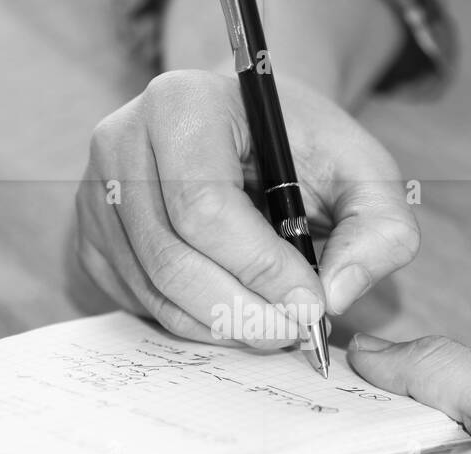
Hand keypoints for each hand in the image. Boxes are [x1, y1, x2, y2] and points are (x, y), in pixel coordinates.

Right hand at [74, 70, 418, 347]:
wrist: (246, 131)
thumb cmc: (302, 148)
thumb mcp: (362, 170)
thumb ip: (378, 227)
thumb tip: (337, 295)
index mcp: (181, 104)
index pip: (205, 206)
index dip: (260, 269)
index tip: (312, 304)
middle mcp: (121, 144)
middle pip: (172, 258)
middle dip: (243, 310)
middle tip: (296, 333)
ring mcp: (96, 194)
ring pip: (154, 290)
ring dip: (221, 325)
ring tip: (275, 325)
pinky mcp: (91, 237)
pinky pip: (138, 301)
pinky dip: (193, 322)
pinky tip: (235, 308)